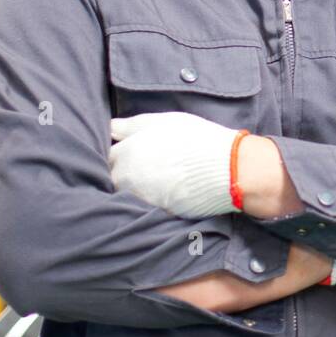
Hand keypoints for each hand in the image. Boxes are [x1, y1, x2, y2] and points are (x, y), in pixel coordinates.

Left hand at [109, 111, 240, 217]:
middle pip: (114, 180)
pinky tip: (168, 192)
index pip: (107, 158)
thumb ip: (131, 125)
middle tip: (146, 167)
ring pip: (128, 196)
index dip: (120, 155)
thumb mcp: (163, 121)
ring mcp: (141, 200)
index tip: (132, 153)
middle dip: (124, 174)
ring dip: (136, 190)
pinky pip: (146, 208)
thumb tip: (109, 128)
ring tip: (158, 180)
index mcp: (126, 154)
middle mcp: (127, 180)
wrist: (229, 168)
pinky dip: (152, 201)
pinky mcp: (157, 215)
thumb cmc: (197, 139)